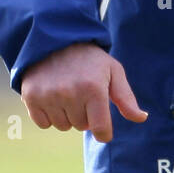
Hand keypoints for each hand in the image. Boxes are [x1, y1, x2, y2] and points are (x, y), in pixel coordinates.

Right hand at [20, 41, 147, 142]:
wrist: (56, 39)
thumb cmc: (91, 59)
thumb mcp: (113, 72)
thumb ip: (126, 98)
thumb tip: (142, 118)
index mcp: (94, 88)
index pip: (100, 128)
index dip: (104, 133)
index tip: (104, 130)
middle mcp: (70, 93)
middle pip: (81, 126)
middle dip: (85, 114)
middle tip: (83, 93)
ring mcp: (49, 95)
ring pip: (63, 126)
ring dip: (67, 115)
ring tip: (68, 92)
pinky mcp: (31, 97)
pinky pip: (44, 124)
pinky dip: (49, 115)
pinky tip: (52, 96)